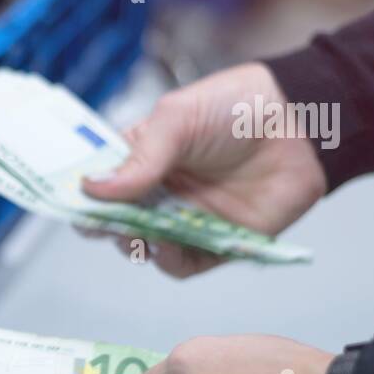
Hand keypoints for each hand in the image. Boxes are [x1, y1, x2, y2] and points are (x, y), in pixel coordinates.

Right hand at [82, 62, 327, 276]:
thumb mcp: (176, 119)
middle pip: (115, 221)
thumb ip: (138, 158)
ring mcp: (185, 218)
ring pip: (144, 246)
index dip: (81, 195)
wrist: (301, 123)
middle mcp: (158, 192)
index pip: (98, 184)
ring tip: (140, 235)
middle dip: (106, 225)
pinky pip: (182, 264)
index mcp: (141, 157)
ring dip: (136, 245)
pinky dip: (169, 261)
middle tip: (106, 222)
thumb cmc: (236, 108)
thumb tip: (93, 188)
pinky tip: (167, 247)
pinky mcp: (215, 242)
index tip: (73, 202)